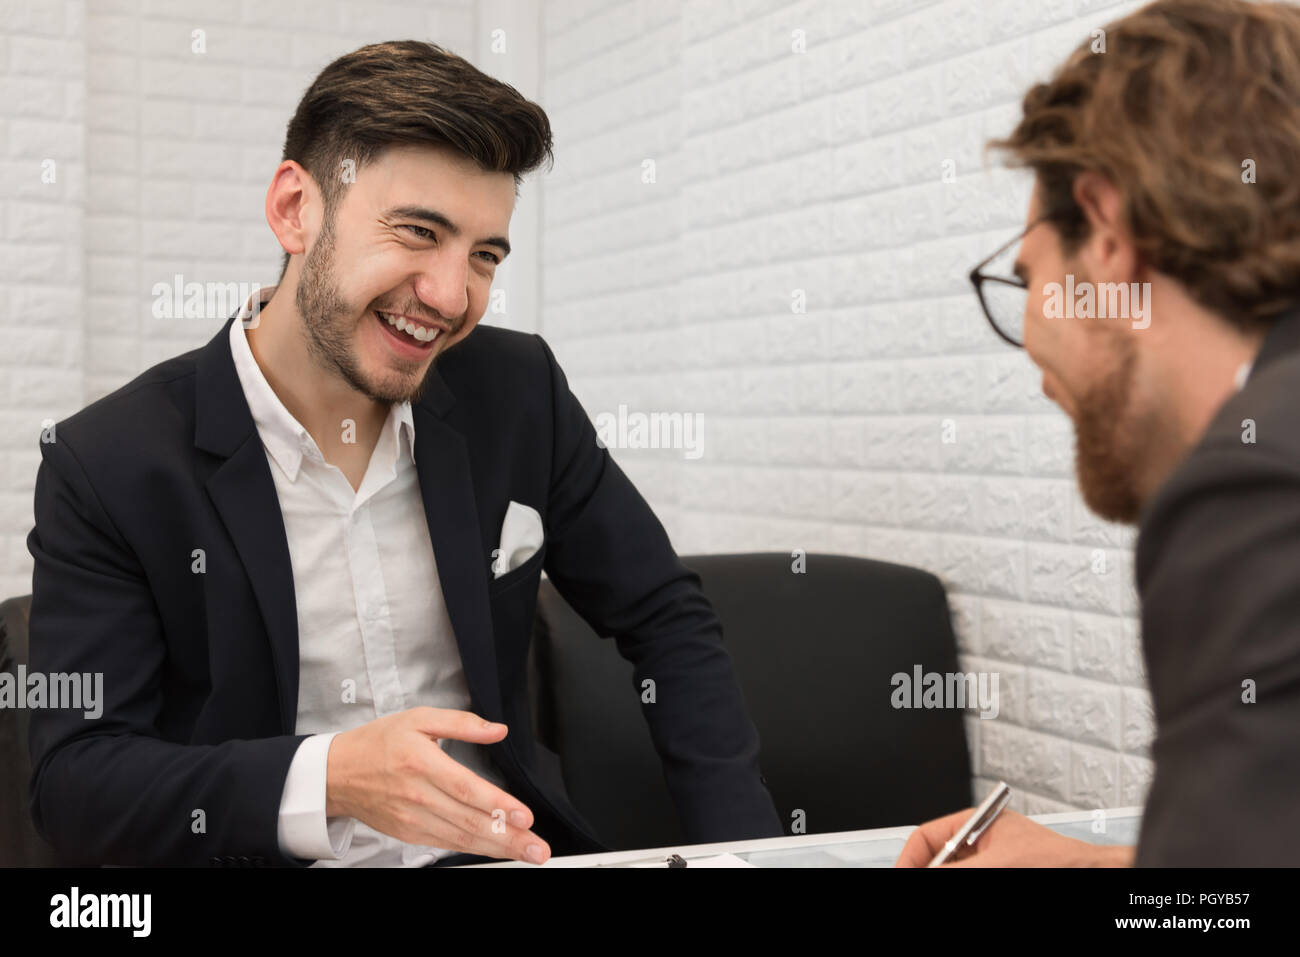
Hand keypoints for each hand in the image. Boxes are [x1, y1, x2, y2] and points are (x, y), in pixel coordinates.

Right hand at [326, 706, 551, 863]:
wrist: (337, 773)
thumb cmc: (379, 742)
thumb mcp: (418, 718)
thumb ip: (461, 723)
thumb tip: (498, 730)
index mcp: (421, 763)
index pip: (466, 789)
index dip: (497, 805)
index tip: (525, 816)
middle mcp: (417, 796)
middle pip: (469, 821)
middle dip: (509, 837)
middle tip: (538, 848)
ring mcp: (413, 819)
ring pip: (461, 838)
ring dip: (498, 848)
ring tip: (527, 854)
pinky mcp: (409, 834)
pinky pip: (447, 844)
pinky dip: (474, 849)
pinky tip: (497, 850)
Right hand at [894, 807, 1134, 866]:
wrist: (1090, 873)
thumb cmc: (1061, 859)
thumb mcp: (999, 861)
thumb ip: (959, 869)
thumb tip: (926, 871)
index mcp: (976, 825)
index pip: (927, 836)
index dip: (911, 857)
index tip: (902, 872)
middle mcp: (980, 846)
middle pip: (937, 860)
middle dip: (926, 870)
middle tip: (913, 879)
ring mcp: (990, 865)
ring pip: (952, 871)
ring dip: (942, 877)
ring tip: (933, 881)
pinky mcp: (998, 875)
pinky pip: (969, 876)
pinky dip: (959, 880)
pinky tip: (957, 884)